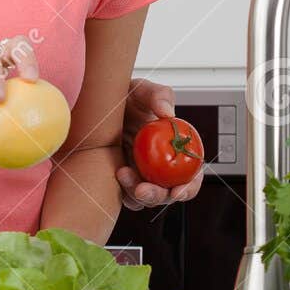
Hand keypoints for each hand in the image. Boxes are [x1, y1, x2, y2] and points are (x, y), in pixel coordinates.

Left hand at [116, 77, 203, 208]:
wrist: (98, 105)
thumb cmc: (126, 98)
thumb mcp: (142, 90)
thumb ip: (159, 95)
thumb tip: (168, 113)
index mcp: (176, 150)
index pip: (191, 176)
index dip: (189, 188)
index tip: (177, 191)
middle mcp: (161, 167)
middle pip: (167, 194)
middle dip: (157, 197)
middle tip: (142, 190)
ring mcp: (140, 175)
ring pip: (143, 199)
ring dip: (135, 194)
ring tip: (122, 173)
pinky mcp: (122, 179)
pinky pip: (124, 195)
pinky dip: (121, 192)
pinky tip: (113, 175)